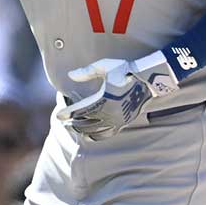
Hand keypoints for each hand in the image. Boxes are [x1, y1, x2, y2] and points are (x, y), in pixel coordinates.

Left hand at [56, 52, 178, 140]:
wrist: (146, 80)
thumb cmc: (124, 70)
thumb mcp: (103, 67)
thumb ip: (86, 72)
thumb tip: (70, 75)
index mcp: (101, 100)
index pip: (79, 110)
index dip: (67, 114)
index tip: (59, 115)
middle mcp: (107, 113)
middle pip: (84, 123)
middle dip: (73, 123)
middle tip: (64, 122)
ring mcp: (116, 120)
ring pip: (94, 131)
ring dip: (83, 131)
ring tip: (75, 129)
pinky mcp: (123, 123)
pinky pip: (107, 134)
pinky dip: (97, 136)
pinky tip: (91, 136)